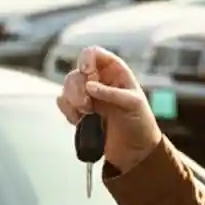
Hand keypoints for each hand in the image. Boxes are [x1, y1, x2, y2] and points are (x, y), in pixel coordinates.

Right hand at [57, 46, 161, 172]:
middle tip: (87, 104)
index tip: (88, 76)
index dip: (86, 61)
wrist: (134, 151)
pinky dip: (68, 111)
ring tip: (86, 114)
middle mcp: (99, 80)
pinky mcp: (79, 111)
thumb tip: (89, 87)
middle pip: (76, 71)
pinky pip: (64, 103)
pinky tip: (80, 120)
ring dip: (72, 100)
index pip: (93, 53)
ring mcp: (88, 96)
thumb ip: (111, 93)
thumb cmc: (140, 123)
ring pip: (67, 87)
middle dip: (77, 87)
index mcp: (115, 71)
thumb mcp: (132, 104)